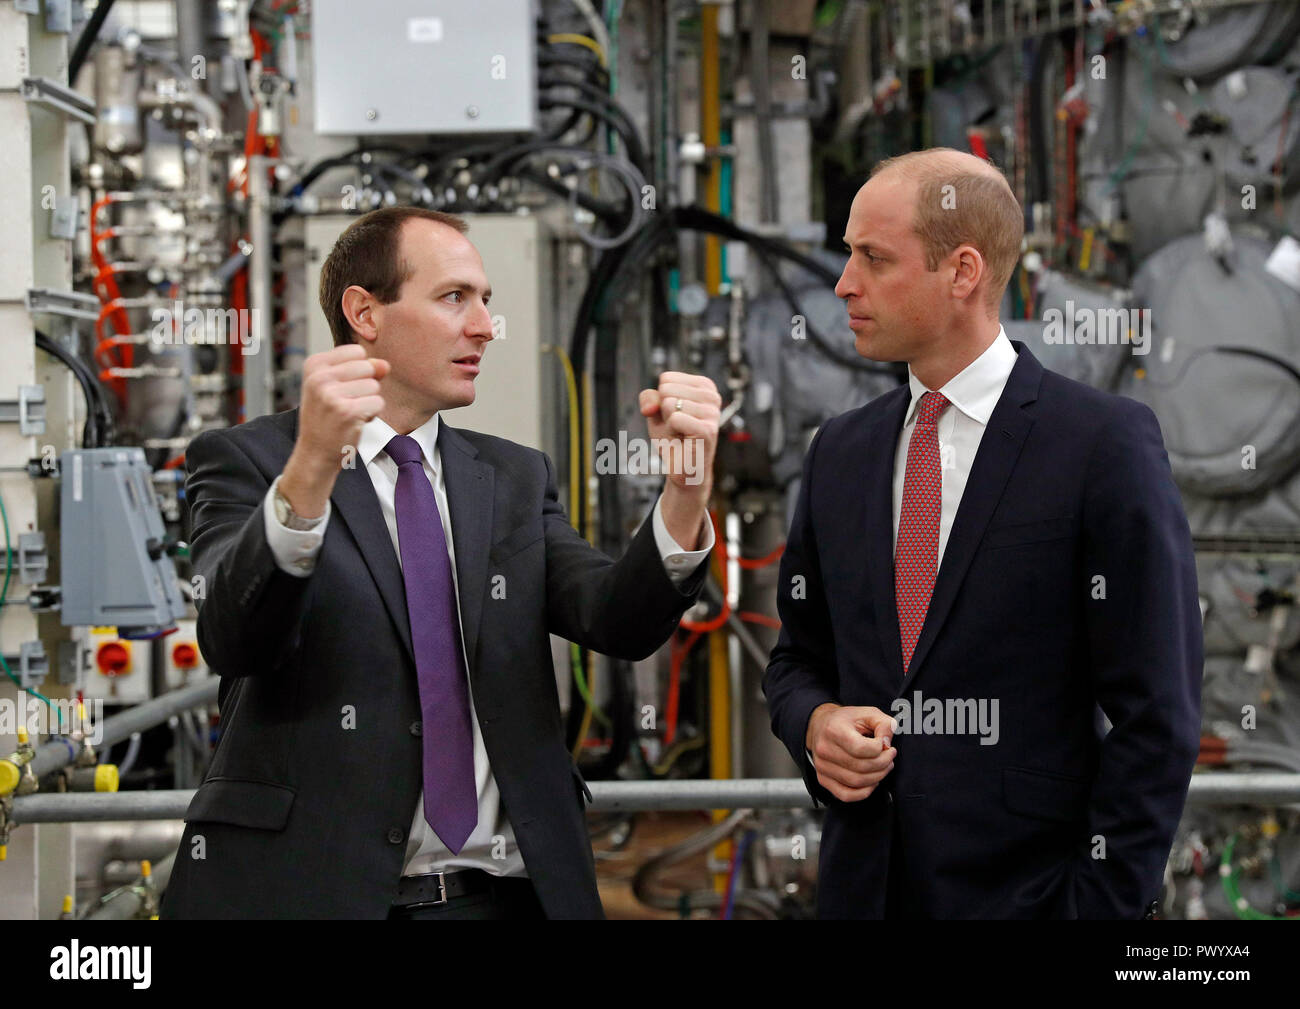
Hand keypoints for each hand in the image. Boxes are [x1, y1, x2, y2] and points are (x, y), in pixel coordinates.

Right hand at [280, 345, 389, 515]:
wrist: (315, 452)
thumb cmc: (327, 417)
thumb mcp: (336, 386)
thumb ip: (362, 369)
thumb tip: (385, 365)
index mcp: (314, 365)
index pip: (357, 351)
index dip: (359, 370)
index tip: (341, 387)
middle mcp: (319, 378)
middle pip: (368, 367)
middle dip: (365, 386)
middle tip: (346, 403)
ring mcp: (332, 395)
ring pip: (375, 386)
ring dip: (368, 402)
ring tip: (349, 413)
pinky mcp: (347, 412)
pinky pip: (378, 403)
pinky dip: (372, 414)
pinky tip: (354, 422)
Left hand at [639, 371, 719, 492]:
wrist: (683, 469)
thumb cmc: (673, 439)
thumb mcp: (656, 412)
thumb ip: (649, 398)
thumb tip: (650, 407)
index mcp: (704, 386)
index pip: (666, 378)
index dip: (662, 400)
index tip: (674, 415)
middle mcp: (712, 396)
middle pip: (667, 389)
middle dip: (664, 412)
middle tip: (677, 427)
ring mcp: (712, 413)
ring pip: (669, 404)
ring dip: (668, 424)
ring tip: (681, 434)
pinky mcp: (707, 430)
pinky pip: (674, 419)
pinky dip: (671, 432)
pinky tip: (684, 441)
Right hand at [805, 703, 897, 801]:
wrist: (820, 725)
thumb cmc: (845, 720)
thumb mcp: (868, 713)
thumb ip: (884, 724)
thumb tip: (887, 743)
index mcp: (834, 730)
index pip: (861, 748)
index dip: (881, 749)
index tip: (887, 746)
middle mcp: (825, 749)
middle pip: (861, 767)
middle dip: (883, 765)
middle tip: (889, 757)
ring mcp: (822, 766)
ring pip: (856, 782)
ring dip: (877, 778)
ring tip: (883, 767)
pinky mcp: (823, 779)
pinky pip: (846, 795)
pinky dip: (864, 793)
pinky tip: (871, 781)